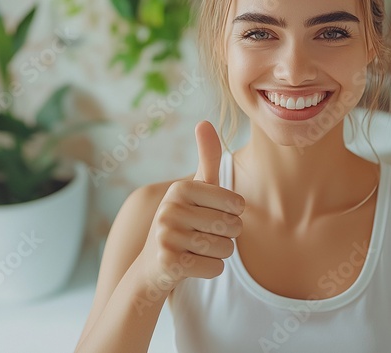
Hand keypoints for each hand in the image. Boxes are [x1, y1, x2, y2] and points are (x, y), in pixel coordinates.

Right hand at [135, 121, 244, 293]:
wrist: (153, 265)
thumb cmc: (183, 222)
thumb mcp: (195, 190)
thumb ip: (207, 158)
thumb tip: (204, 122)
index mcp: (181, 189)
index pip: (237, 205)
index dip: (233, 215)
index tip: (211, 216)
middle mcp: (170, 209)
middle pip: (233, 228)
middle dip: (226, 237)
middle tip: (203, 236)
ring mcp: (167, 236)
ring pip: (226, 249)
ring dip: (218, 254)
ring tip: (197, 250)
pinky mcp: (169, 263)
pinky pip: (215, 268)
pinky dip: (209, 269)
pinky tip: (191, 265)